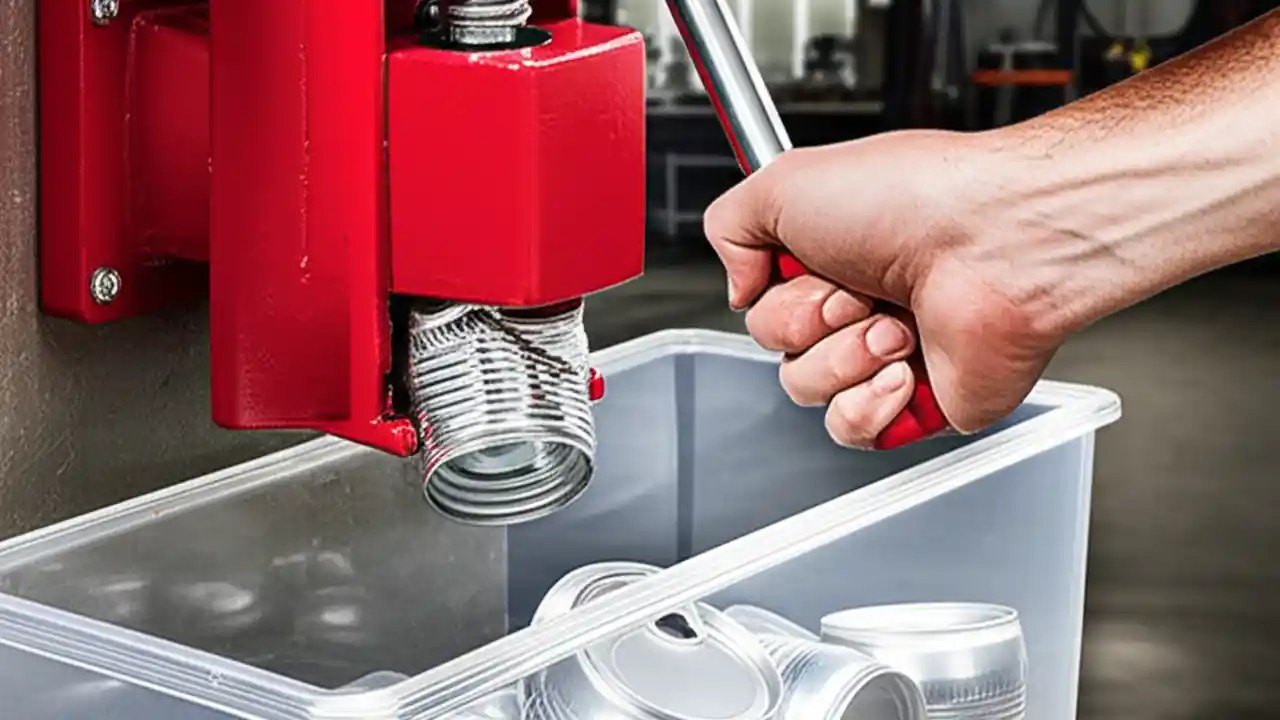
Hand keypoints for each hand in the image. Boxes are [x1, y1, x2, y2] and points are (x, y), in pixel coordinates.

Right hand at [704, 130, 1075, 445]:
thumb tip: (736, 288)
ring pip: (808, 389)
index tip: (807, 264)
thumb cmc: (916, 198)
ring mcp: (892, 356)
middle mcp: (863, 303)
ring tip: (895, 324)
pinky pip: (852, 429)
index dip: (776, 293)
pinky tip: (904, 367)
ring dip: (842, 357)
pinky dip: (867, 402)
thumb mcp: (783, 182)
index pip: (764, 301)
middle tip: (859, 290)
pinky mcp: (921, 403)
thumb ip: (728, 228)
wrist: (998, 242)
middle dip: (808, 322)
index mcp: (834, 254)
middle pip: (779, 349)